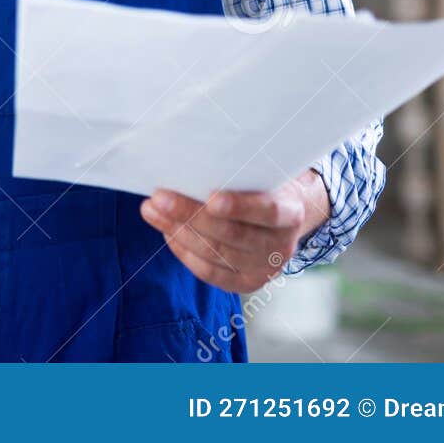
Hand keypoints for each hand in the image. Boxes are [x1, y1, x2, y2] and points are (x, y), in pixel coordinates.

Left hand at [139, 169, 330, 293]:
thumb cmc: (262, 186)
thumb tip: (190, 160)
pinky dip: (184, 251)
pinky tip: (167, 231)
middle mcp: (281, 245)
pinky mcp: (246, 282)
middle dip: (190, 214)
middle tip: (159, 196)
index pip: (268, 211)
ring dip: (177, 230)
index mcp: (291, 212)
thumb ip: (238, 171)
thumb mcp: (261, 173)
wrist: (283, 217)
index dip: (241, 206)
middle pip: (232, 234)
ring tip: (152, 210)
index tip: (211, 198)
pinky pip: (209, 271)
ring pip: (216, 253)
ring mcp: (264, 267)